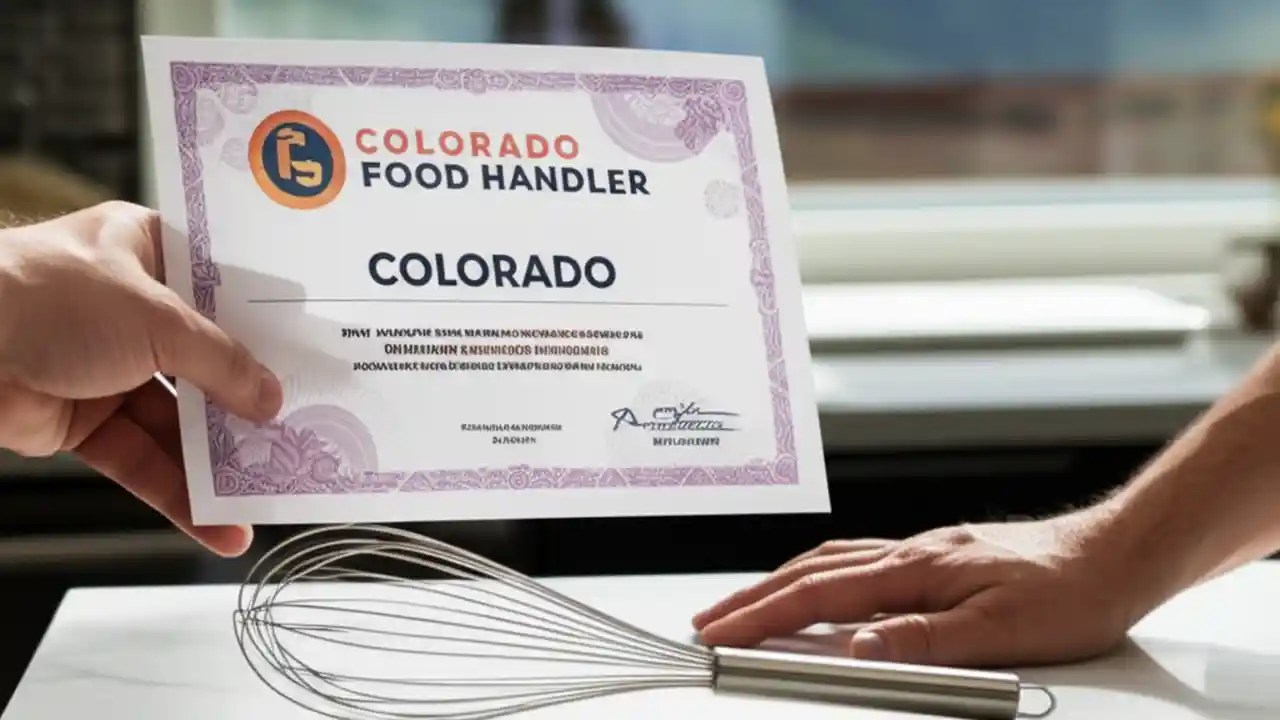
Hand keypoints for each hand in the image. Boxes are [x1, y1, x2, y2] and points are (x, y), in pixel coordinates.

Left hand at [0, 201, 281, 555]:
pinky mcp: (83, 420)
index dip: (266, 321)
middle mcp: (129, 306)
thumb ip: (222, 362)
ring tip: (268, 494)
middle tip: (300, 430)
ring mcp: (106, 365)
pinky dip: (177, 493)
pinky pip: (141, 459)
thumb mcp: (156, 319)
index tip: (310, 353)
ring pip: (177, 420)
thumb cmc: (46, 298)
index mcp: (145, 251)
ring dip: (217, 462)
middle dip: (248, 403)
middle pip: (206, 361)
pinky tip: (218, 525)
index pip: (221, 287)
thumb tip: (271, 397)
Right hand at [691, 512, 1148, 667]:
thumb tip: (856, 647)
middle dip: (752, 598)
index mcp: (915, 570)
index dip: (762, 615)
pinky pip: (857, 560)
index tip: (719, 632)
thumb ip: (923, 639)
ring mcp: (921, 552)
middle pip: (810, 572)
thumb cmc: (1067, 593)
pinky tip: (819, 584)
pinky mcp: (936, 557)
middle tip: (708, 621)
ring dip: (778, 583)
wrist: (1113, 554)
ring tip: (745, 604)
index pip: (818, 594)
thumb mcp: (1000, 631)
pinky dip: (818, 573)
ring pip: (829, 561)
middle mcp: (909, 554)